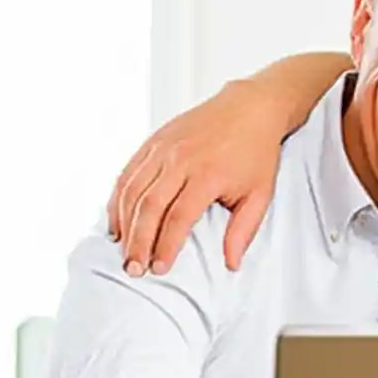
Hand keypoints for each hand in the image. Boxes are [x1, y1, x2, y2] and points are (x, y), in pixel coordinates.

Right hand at [108, 81, 282, 273]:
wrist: (251, 108)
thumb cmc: (256, 153)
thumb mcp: (260, 195)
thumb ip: (243, 231)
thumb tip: (231, 264)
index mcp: (208, 175)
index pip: (179, 217)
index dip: (166, 246)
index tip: (159, 269)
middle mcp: (181, 160)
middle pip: (149, 206)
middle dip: (138, 242)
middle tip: (133, 268)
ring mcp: (164, 148)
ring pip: (132, 190)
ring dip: (124, 223)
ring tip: (122, 250)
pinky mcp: (154, 141)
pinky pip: (128, 173)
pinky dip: (118, 199)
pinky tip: (117, 221)